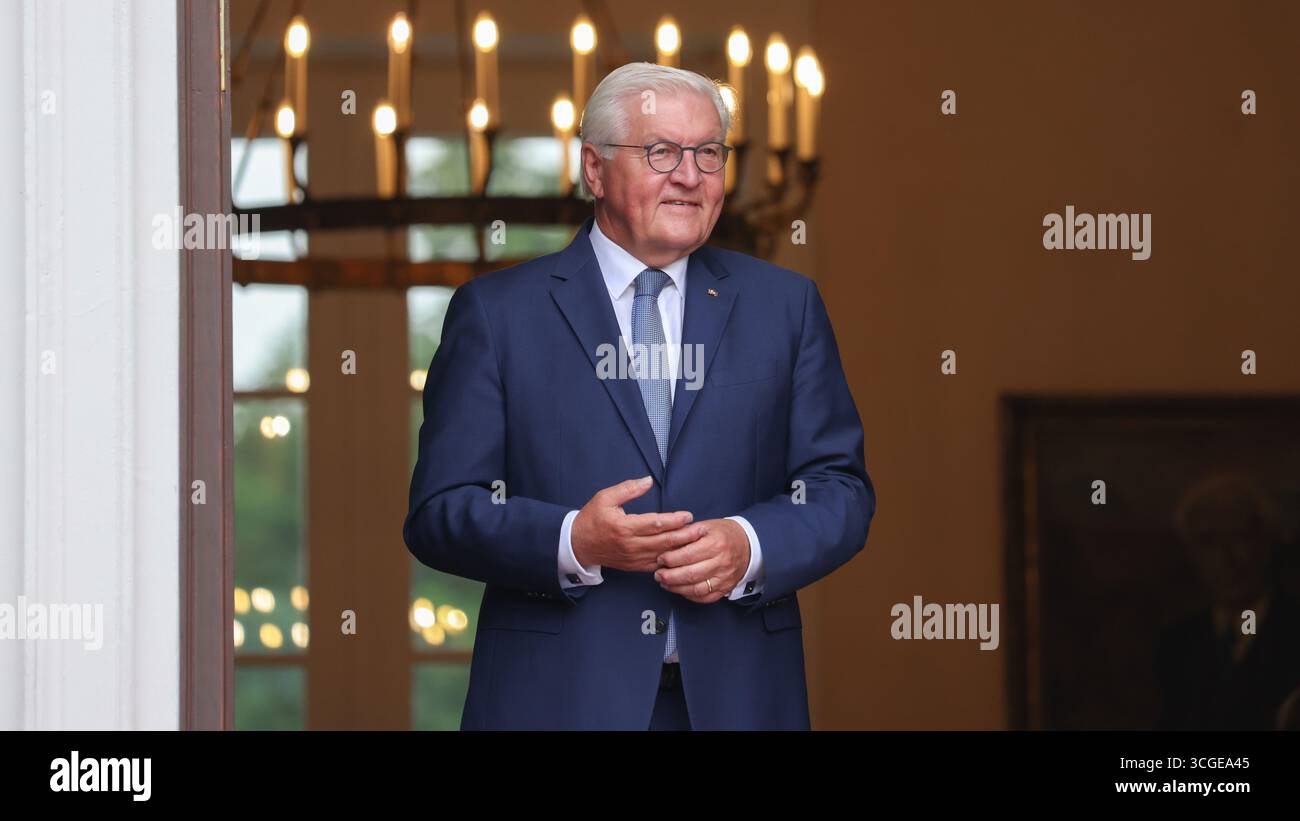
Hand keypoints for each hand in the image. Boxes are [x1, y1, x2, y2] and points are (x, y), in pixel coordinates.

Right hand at [570, 476, 704, 572]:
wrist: (578, 544)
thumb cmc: (592, 518)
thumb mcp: (605, 497)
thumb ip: (628, 488)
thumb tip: (648, 480)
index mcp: (624, 527)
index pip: (655, 524)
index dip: (674, 520)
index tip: (688, 515)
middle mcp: (630, 545)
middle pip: (664, 541)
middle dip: (685, 535)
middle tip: (701, 529)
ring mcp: (633, 558)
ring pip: (663, 555)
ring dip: (681, 549)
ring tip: (697, 541)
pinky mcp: (634, 566)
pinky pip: (657, 566)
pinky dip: (671, 561)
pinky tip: (683, 555)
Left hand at [654, 518, 750, 603]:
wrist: (747, 545)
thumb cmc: (722, 534)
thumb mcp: (706, 526)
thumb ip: (686, 533)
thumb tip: (664, 541)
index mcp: (715, 543)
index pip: (687, 555)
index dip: (670, 559)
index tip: (660, 559)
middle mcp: (721, 562)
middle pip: (690, 574)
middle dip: (669, 576)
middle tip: (658, 574)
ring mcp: (724, 578)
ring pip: (696, 589)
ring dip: (676, 588)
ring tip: (665, 583)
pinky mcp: (725, 588)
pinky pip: (705, 598)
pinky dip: (689, 596)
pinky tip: (680, 590)